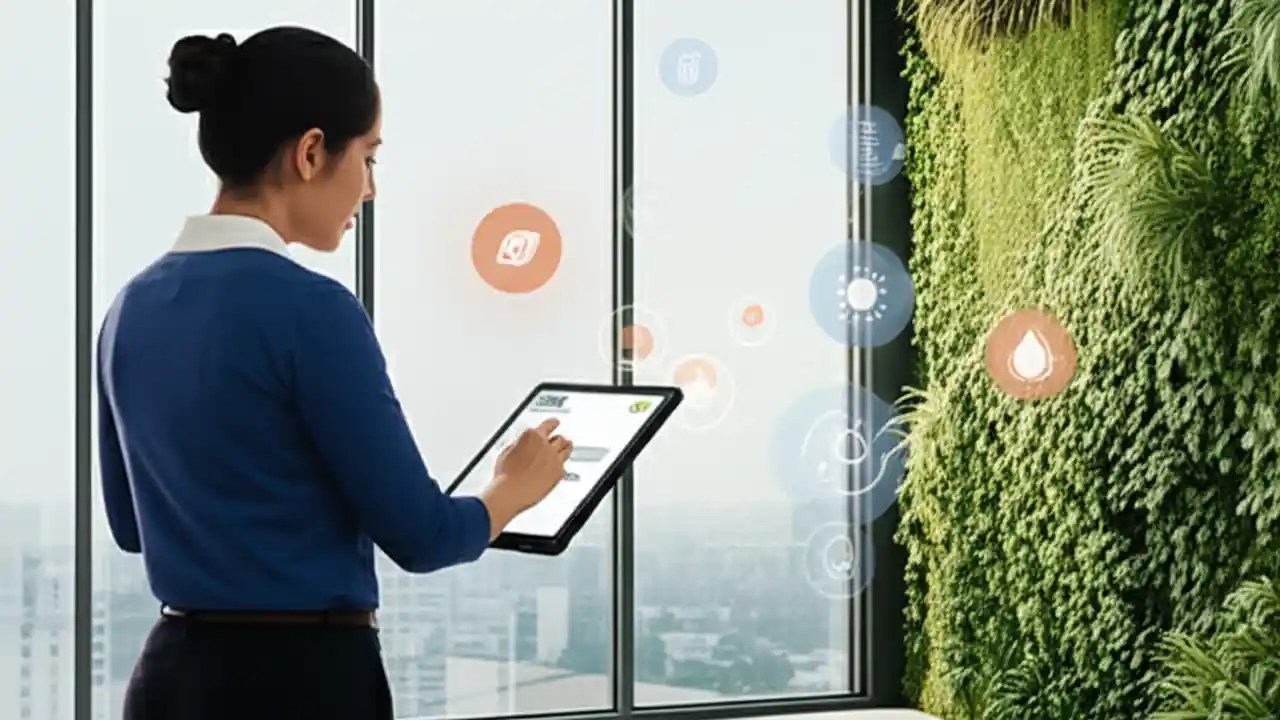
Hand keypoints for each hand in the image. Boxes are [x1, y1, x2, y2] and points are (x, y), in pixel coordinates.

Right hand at [481, 418, 572, 537]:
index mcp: (532, 436)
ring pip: (567, 448)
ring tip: (567, 447)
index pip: (549, 424)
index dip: (552, 423)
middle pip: (559, 437)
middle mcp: (546, 445)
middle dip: (557, 438)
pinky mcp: (559, 472)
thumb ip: (521, 444)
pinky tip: (559, 465)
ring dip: (566, 447)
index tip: (555, 422)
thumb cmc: (505, 474)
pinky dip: (561, 464)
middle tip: (558, 439)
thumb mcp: (508, 451)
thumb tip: (524, 444)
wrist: (510, 492)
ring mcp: (554, 458)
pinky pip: (564, 465)